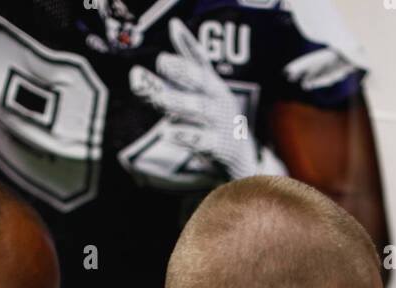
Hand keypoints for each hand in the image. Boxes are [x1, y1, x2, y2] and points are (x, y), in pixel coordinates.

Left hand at [128, 17, 259, 180]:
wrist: (240, 155)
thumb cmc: (214, 115)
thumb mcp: (205, 85)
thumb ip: (187, 59)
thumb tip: (173, 24)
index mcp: (210, 82)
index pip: (199, 58)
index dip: (187, 44)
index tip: (171, 32)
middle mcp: (216, 98)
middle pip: (199, 80)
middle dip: (181, 70)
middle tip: (161, 61)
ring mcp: (218, 121)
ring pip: (198, 108)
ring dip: (177, 101)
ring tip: (155, 96)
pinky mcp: (217, 146)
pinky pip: (201, 140)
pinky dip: (185, 135)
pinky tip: (165, 132)